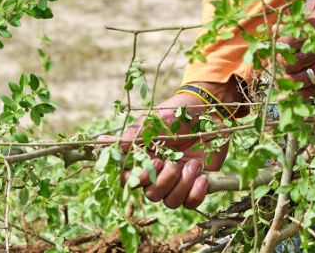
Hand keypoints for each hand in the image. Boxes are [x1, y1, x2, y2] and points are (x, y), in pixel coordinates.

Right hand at [105, 80, 239, 209]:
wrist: (206, 112)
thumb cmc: (175, 114)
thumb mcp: (153, 120)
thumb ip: (133, 134)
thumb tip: (108, 143)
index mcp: (144, 159)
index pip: (131, 180)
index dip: (139, 178)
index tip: (153, 164)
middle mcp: (158, 174)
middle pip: (152, 195)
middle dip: (164, 182)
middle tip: (174, 163)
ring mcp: (177, 182)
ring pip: (171, 202)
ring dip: (182, 185)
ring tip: (193, 164)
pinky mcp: (195, 185)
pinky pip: (191, 203)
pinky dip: (197, 193)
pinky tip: (202, 176)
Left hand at [281, 0, 314, 93]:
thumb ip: (302, 14)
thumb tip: (281, 28)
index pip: (289, 42)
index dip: (278, 46)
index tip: (274, 47)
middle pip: (295, 62)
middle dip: (282, 64)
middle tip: (278, 62)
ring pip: (307, 77)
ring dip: (291, 80)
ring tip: (284, 78)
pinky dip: (308, 91)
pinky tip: (297, 92)